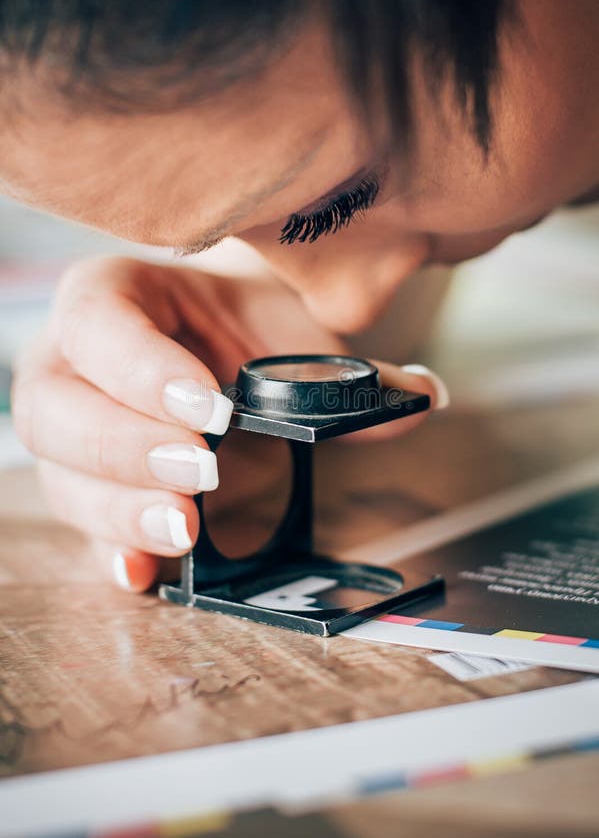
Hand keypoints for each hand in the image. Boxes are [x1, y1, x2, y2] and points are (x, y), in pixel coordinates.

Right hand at [11, 256, 447, 590]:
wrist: (215, 343)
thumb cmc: (239, 328)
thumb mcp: (287, 330)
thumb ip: (345, 366)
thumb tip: (421, 396)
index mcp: (112, 298)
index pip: (98, 320)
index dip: (141, 364)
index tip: (209, 406)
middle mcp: (71, 363)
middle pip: (56, 407)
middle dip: (126, 445)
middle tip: (201, 473)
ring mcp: (71, 430)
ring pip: (61, 473)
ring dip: (119, 508)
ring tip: (183, 530)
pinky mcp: (86, 487)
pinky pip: (78, 525)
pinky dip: (109, 549)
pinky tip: (143, 573)